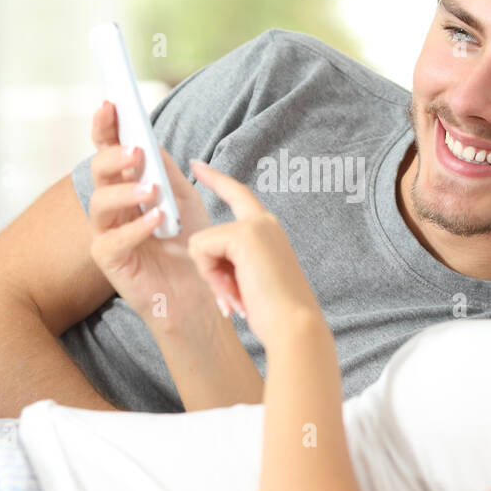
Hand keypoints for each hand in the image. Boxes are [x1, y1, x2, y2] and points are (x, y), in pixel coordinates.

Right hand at [85, 101, 213, 320]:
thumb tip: (149, 141)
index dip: (106, 127)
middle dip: (113, 157)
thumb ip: (166, 170)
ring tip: (151, 191)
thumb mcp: (185, 199)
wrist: (199, 289)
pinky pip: (112, 239)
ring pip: (99, 203)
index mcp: (128, 184)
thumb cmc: (190, 242)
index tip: (111, 104)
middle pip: (98, 171)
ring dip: (124, 192)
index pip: (110, 150)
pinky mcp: (109, 260)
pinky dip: (134, 227)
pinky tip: (155, 221)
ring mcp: (106, 232)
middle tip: (136, 153)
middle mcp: (112, 206)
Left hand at [186, 160, 325, 348]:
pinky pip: (203, 250)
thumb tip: (203, 252)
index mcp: (268, 230)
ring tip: (240, 295)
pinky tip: (236, 290)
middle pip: (206, 235)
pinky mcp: (243, 235)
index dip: (215, 179)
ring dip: (213, 277)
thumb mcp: (250, 277)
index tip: (196, 164)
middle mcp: (263, 221)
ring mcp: (254, 225)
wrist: (294, 325)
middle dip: (209, 273)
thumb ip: (233, 259)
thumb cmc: (275, 312)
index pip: (237, 195)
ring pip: (202, 245)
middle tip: (235, 297)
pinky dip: (213, 276)